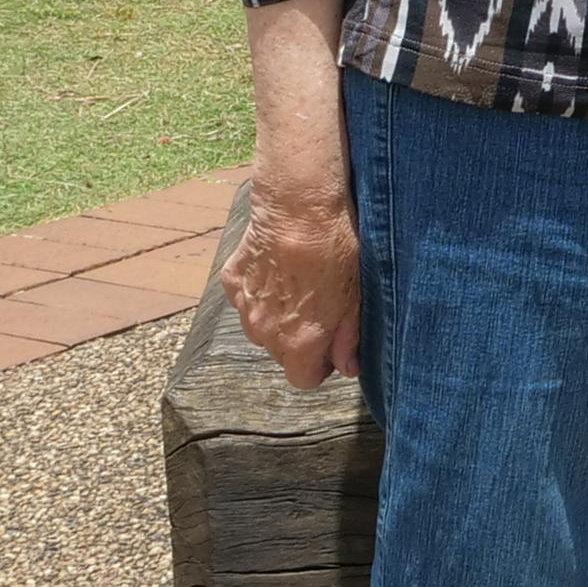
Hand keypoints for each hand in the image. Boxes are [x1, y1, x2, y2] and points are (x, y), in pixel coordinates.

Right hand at [220, 179, 364, 389]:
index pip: (303, 380)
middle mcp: (266, 332)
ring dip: (276, 317)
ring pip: (260, 328)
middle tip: (319, 308)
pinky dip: (259, 292)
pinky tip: (278, 268)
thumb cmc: (336, 250)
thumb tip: (347, 368)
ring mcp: (244, 307)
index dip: (320, 366)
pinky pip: (245, 299)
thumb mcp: (356, 298)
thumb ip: (348, 339)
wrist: (299, 206)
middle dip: (298, 341)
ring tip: (298, 285)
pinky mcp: (231, 281)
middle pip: (281, 355)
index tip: (330, 346)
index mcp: (299, 343)